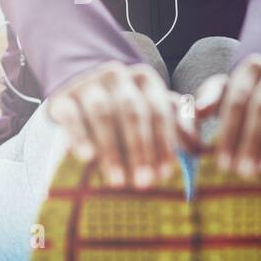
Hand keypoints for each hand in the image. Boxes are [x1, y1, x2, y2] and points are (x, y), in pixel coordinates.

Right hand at [45, 61, 197, 187]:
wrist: (76, 83)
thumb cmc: (122, 109)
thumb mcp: (150, 110)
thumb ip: (176, 126)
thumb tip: (198, 148)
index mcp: (145, 80)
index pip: (158, 110)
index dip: (163, 143)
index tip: (164, 174)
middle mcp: (118, 76)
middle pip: (132, 111)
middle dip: (139, 149)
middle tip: (143, 183)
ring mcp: (88, 84)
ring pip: (103, 112)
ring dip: (111, 149)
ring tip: (117, 181)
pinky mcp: (61, 96)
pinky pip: (71, 114)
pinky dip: (79, 135)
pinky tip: (86, 157)